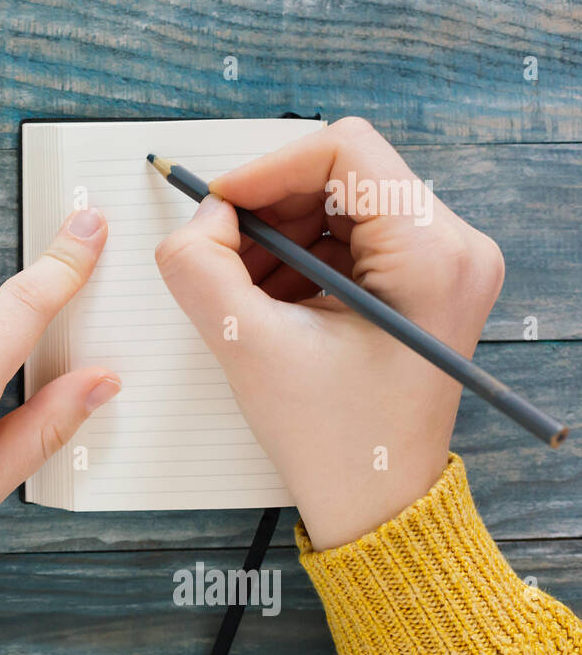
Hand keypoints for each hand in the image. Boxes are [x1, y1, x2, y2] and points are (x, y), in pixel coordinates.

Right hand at [155, 117, 504, 548]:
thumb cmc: (334, 441)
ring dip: (280, 236)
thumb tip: (202, 218)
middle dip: (271, 208)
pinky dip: (299, 259)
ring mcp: (444, 264)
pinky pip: (350, 238)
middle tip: (223, 253)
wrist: (377, 504)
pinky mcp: (424, 282)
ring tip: (248, 292)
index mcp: (432, 254)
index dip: (267, 168)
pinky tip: (274, 304)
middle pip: (343, 173)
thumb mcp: (247, 346)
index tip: (219, 207)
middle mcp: (454, 246)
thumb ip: (200, 266)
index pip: (345, 149)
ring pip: (341, 204)